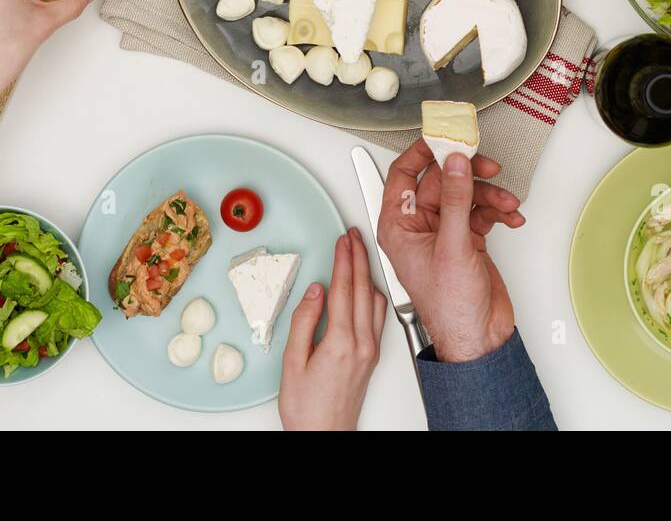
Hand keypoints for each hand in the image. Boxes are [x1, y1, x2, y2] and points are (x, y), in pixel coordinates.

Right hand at [278, 228, 386, 430]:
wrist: (324, 435)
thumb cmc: (306, 407)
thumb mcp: (293, 362)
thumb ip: (304, 321)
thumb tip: (314, 290)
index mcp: (341, 342)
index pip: (344, 289)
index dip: (343, 260)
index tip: (342, 240)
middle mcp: (362, 343)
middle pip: (363, 289)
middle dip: (358, 258)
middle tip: (353, 236)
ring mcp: (371, 350)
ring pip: (375, 301)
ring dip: (367, 274)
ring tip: (359, 254)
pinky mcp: (372, 356)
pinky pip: (378, 316)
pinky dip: (373, 294)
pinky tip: (366, 287)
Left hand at [376, 141, 524, 362]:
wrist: (479, 338)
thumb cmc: (450, 308)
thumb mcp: (452, 246)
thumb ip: (456, 199)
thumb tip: (455, 163)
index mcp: (399, 226)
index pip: (404, 175)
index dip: (423, 152)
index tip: (444, 136)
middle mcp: (419, 227)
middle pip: (442, 181)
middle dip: (469, 174)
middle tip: (487, 166)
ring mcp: (444, 233)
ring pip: (466, 195)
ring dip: (490, 196)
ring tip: (506, 203)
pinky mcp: (466, 240)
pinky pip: (482, 212)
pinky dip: (498, 211)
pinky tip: (511, 218)